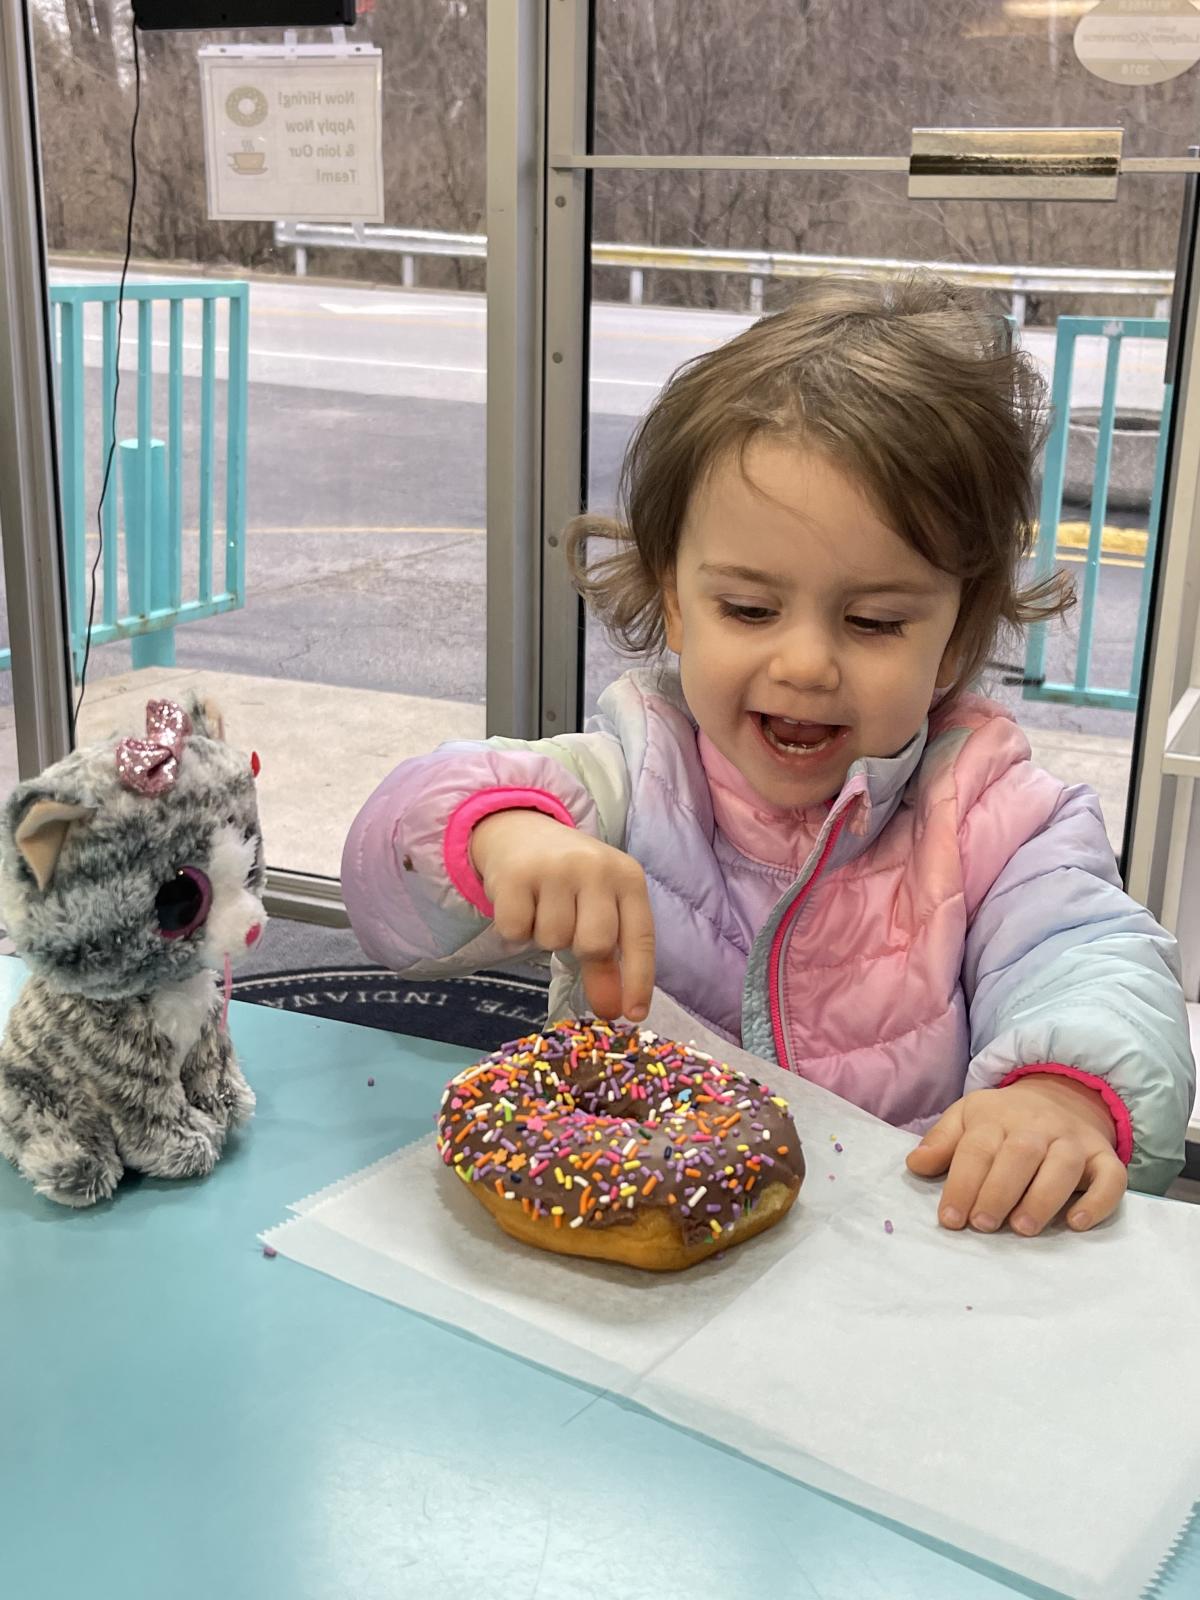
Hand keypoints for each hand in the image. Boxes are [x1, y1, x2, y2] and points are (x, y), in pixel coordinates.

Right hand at [469, 810, 655, 1022]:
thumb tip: (613, 1011)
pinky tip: (521, 902)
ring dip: (544, 936)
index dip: (638, 980)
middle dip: (580, 952)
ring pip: (552, 940)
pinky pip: (516, 932)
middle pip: (595, 944)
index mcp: (627, 876)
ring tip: (543, 907)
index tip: (632, 1015)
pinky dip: (515, 929)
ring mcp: (554, 868)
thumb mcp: (600, 908)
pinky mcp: (515, 874)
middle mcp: (595, 867)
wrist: (520, 831)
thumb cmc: (569, 880)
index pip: (640, 937)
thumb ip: (609, 959)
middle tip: (569, 931)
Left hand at [905, 1074, 1127, 1235]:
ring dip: (1043, 1197)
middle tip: (983, 1225)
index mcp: (996, 1117)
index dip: (962, 1184)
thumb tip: (916, 1165)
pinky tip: (1078, 1223)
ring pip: (1064, 1164)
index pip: (977, 1149)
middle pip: (1019, 1154)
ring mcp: (1074, 1140)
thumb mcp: (967, 1118)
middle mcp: (1038, 1126)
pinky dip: (1098, 1200)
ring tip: (1022, 1228)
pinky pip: (1111, 1176)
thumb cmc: (1004, 1121)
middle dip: (999, 1191)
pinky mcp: (1105, 1157)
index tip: (951, 1220)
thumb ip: (942, 1142)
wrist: (1061, 1097)